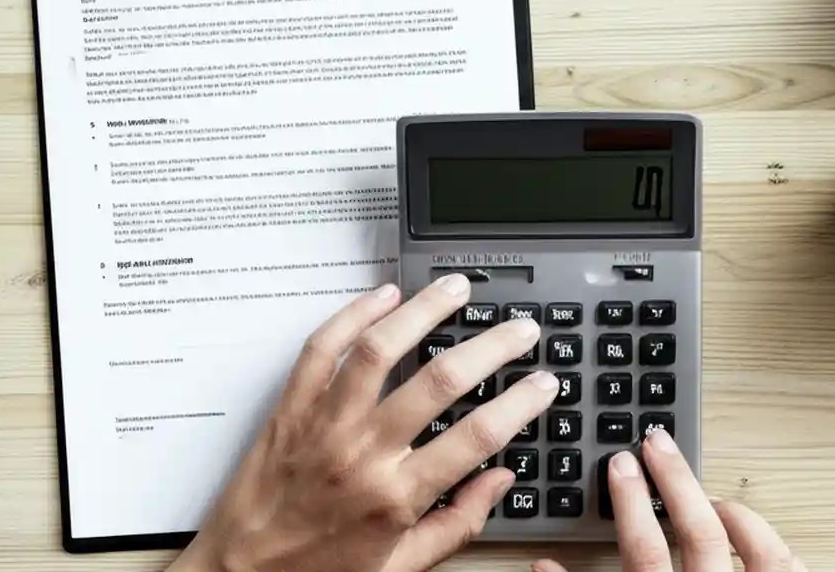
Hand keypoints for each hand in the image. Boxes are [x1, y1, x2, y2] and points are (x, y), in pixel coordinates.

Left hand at [166, 274, 557, 571]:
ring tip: (456, 290)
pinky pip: (322, 350)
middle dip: (491, 347)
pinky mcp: (290, 408)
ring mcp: (324, 425)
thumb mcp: (399, 567)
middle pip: (439, 382)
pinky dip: (353, 315)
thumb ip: (456, 524)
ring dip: (423, 312)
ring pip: (379, 351)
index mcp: (396, 497)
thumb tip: (499, 482)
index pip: (477, 438)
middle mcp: (362, 454)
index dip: (520, 404)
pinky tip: (383, 296)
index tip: (544, 383)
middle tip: (519, 328)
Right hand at [532, 429, 805, 571]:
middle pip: (698, 534)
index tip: (618, 466)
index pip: (646, 552)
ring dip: (731, 513)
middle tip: (654, 444)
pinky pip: (790, 571)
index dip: (630, 505)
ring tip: (707, 488)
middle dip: (674, 483)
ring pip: (756, 551)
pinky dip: (772, 546)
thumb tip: (542, 567)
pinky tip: (751, 530)